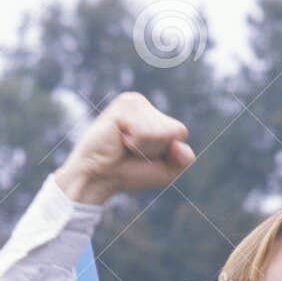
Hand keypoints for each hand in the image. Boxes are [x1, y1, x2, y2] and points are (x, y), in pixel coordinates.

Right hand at [54, 92, 193, 204]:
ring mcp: (132, 101)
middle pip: (174, 130)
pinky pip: (145, 132)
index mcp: (150, 113)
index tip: (142, 154)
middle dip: (155, 150)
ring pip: (160, 132)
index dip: (166, 152)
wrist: (97, 179)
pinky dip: (135, 144)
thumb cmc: (128, 173)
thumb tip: (180, 145)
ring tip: (123, 147)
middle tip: (130, 151)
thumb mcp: (165, 171)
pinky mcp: (123, 106)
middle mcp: (141, 103)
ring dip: (144, 148)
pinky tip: (118, 141)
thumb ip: (183, 160)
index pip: (180, 132)